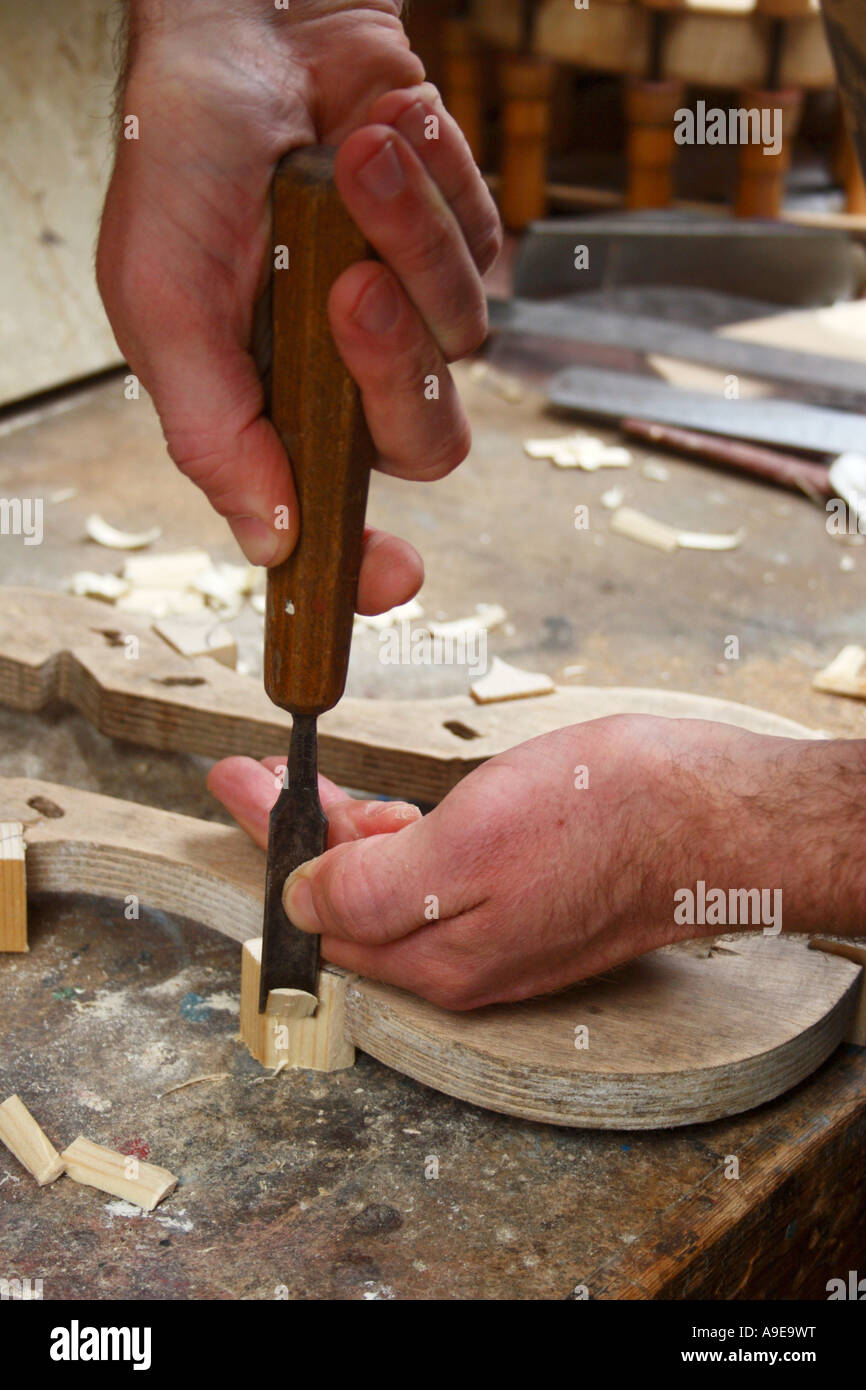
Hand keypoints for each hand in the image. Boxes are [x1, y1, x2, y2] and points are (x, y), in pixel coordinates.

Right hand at [97, 0, 500, 608]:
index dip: (364, 560)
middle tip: (350, 287)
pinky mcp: (460, 244)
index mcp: (275, 409)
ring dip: (408, 238)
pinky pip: (485, 246)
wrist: (248, 33)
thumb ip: (213, 430)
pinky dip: (434, 182)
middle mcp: (349, 377)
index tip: (391, 576)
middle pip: (423, 443)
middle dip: (393, 367)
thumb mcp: (163, 305)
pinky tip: (379, 131)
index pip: (334, 514)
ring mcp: (412, 312)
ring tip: (350, 156)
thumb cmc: (187, 166)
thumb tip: (270, 542)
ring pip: (462, 338)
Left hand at [211, 714, 864, 1010]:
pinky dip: (398, 837)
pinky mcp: (532, 900)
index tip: (235, 782)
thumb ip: (371, 885)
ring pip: (394, 885)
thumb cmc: (601, 819)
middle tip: (255, 774)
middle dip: (296, 832)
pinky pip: (439, 877)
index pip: (320, 908)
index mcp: (437, 957)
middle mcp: (463, 957)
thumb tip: (300, 901)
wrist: (712, 817)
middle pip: (351, 898)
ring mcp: (500, 932)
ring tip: (308, 785)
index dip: (269, 839)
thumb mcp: (465, 848)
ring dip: (345, 832)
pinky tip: (390, 813)